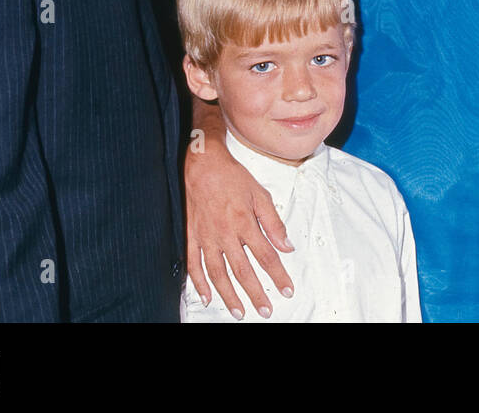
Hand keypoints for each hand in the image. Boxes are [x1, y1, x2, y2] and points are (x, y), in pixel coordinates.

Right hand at [185, 140, 293, 318]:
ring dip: (229, 296)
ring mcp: (206, 238)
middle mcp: (225, 234)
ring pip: (218, 274)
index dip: (278, 276)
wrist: (202, 165)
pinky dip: (199, 283)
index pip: (266, 257)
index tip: (286, 290)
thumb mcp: (260, 195)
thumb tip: (287, 246)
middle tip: (264, 311)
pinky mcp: (191, 237)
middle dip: (255, 294)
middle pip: (243, 271)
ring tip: (238, 312)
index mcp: (245, 223)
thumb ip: (274, 223)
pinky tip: (207, 296)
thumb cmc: (232, 177)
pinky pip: (194, 265)